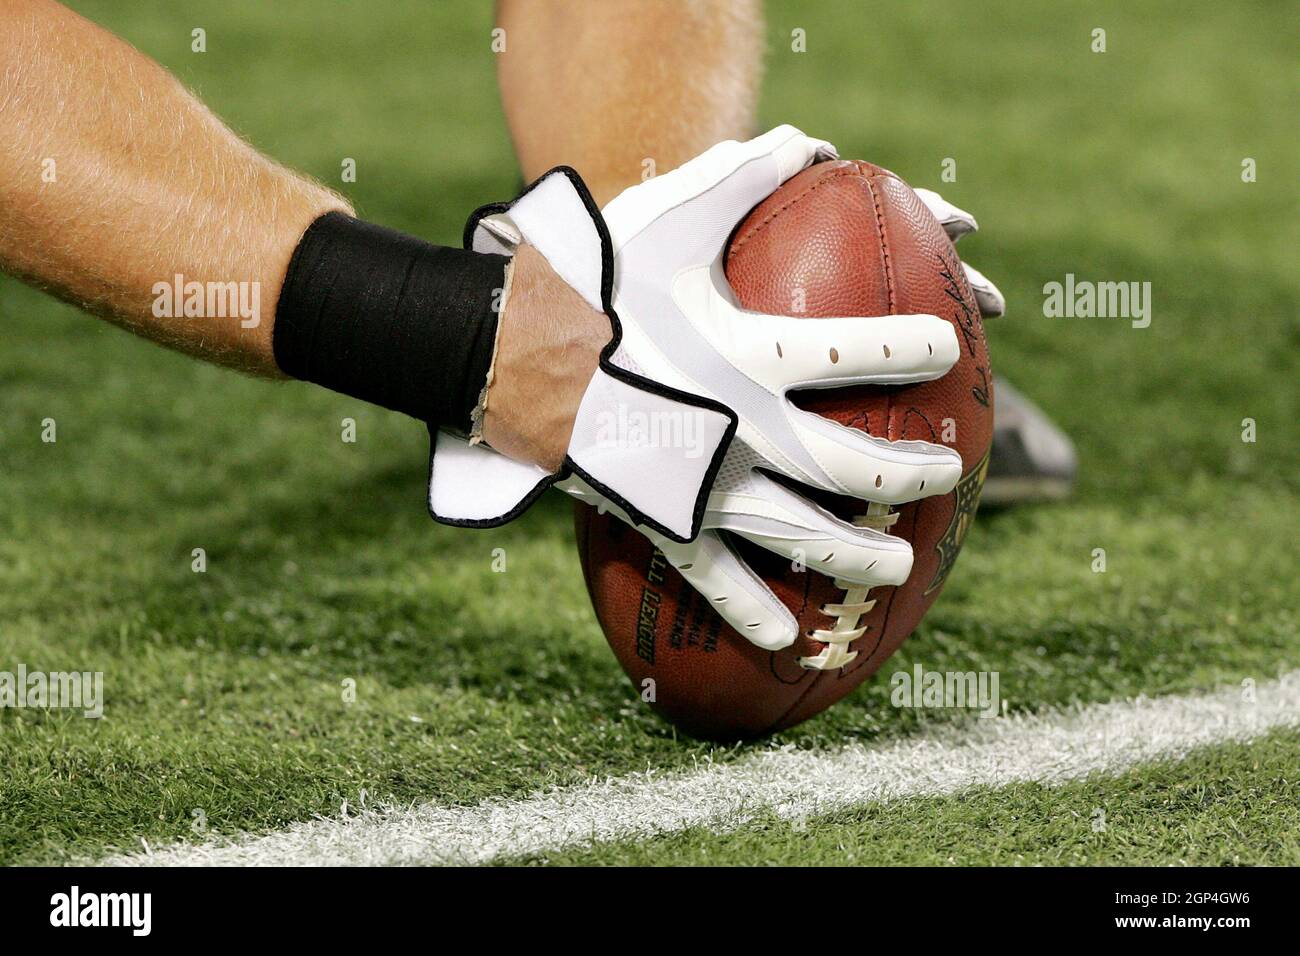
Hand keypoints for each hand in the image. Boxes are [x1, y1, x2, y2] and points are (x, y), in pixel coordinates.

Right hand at [429, 126, 995, 649]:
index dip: (913, 347)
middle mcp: (738, 429)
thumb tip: (817, 142)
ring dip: (858, 554)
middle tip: (947, 470)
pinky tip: (792, 643)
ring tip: (898, 565)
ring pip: (799, 536)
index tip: (955, 342)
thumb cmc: (592, 279)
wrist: (508, 354)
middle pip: (850, 469)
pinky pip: (713, 580)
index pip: (856, 354)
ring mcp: (701, 484)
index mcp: (747, 354)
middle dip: (910, 473)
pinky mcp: (661, 519)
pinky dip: (753, 613)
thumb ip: (746, 175)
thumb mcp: (667, 216)